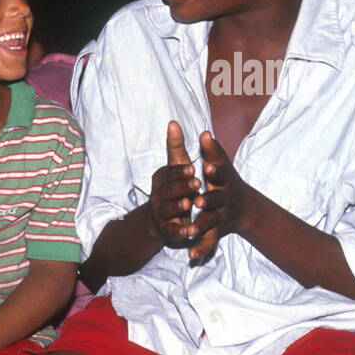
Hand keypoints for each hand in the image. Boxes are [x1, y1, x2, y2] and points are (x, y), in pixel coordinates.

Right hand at [146, 121, 202, 246]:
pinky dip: (180, 231)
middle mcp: (157, 195)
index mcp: (161, 179)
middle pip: (168, 191)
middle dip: (181, 187)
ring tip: (189, 205)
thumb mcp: (175, 167)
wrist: (161, 219)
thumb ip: (175, 147)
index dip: (180, 172)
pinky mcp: (165, 230)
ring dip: (178, 207)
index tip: (193, 168)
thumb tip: (173, 122)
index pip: (169, 173)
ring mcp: (160, 213)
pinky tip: (190, 232)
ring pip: (167, 210)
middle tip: (196, 184)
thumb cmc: (175, 187)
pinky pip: (171, 231)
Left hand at [188, 131, 254, 263]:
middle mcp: (224, 199)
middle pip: (217, 199)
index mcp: (224, 181)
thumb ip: (212, 151)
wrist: (245, 208)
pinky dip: (200, 248)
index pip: (220, 173)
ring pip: (212, 221)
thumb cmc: (226, 181)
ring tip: (192, 229)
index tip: (205, 167)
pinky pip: (209, 241)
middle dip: (208, 200)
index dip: (214, 170)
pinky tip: (190, 255)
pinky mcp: (216, 231)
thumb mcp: (221, 165)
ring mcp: (221, 216)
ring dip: (202, 225)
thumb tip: (204, 132)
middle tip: (198, 201)